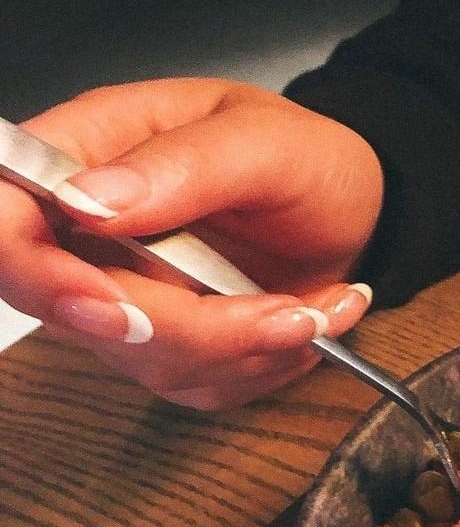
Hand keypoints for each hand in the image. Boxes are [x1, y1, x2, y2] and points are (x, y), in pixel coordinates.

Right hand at [2, 78, 383, 407]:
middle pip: (73, 309)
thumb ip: (183, 166)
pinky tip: (308, 321)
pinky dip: (262, 363)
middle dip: (183, 327)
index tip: (112, 306)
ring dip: (242, 346)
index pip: (9, 218)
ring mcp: (128, 291)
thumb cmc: (307, 160)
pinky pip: (194, 382)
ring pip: (141, 357)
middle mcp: (94, 228)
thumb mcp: (268, 143)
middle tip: (280, 314)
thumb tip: (88, 200)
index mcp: (94, 151)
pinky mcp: (170, 343)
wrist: (357, 211)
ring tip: (317, 309)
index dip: (39, 273)